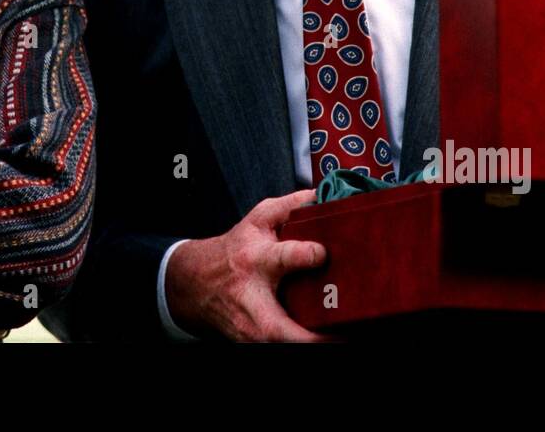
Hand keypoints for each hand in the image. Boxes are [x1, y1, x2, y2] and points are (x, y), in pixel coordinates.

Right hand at [165, 190, 332, 341]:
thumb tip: (323, 196)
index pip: (283, 258)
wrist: (198, 283)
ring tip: (345, 339)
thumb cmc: (236, 249)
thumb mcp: (257, 220)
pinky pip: (281, 348)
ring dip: (313, 346)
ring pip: (281, 346)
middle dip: (310, 339)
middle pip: (279, 329)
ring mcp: (251, 331)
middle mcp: (253, 300)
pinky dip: (304, 345)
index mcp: (256, 261)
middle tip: (344, 334)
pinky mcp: (253, 345)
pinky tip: (326, 340)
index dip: (306, 256)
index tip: (324, 254)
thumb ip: (290, 206)